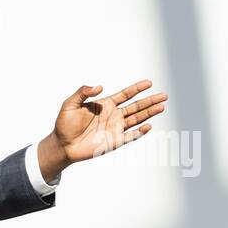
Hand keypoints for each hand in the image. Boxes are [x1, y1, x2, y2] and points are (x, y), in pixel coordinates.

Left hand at [39, 79, 167, 178]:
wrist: (63, 145)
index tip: (149, 83)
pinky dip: (140, 132)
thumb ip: (83, 92)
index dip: (137, 88)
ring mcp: (115, 129)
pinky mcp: (114, 142)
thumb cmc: (64, 124)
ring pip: (137, 119)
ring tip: (162, 107)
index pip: (125, 94)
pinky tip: (148, 126)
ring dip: (149, 113)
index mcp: (105, 104)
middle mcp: (113, 116)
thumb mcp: (70, 103)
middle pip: (136, 106)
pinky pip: (130, 136)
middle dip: (150, 101)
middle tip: (164, 95)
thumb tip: (100, 87)